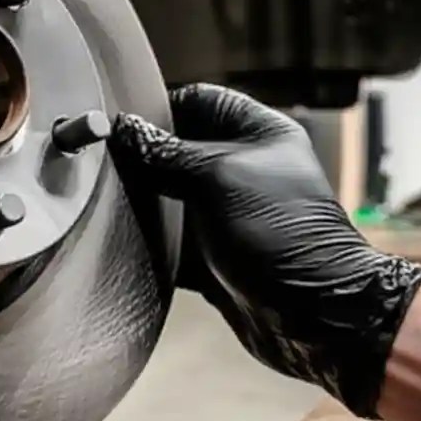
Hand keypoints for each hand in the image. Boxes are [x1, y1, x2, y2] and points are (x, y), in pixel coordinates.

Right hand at [111, 83, 420, 417]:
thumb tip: (122, 129)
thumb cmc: (278, 234)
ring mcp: (230, 215)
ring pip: (172, 198)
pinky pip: (173, 243)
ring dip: (143, 204)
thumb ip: (165, 153)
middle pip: (179, 151)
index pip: (199, 101)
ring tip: (106, 204)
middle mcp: (244, 170)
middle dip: (143, 160)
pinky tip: (121, 243)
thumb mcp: (218, 179)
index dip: (161, 109)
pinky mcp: (216, 256)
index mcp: (259, 134)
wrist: (316, 318)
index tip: (120, 126)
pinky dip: (150, 245)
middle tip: (104, 167)